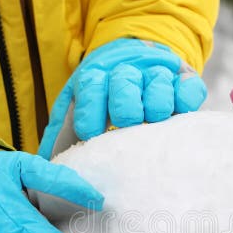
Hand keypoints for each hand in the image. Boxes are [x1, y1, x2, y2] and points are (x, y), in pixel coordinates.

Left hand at [39, 38, 207, 158]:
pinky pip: (188, 86)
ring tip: (154, 119)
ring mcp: (157, 74)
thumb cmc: (106, 109)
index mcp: (96, 78)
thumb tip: (45, 164)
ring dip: (155, 102)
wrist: (142, 68)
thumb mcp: (77, 114)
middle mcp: (127, 72)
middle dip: (124, 105)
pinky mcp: (185, 80)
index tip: (91, 132)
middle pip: (125, 81)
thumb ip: (62, 136)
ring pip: (157, 81)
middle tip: (127, 122)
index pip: (91, 87)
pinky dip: (185, 97)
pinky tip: (180, 110)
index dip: (91, 110)